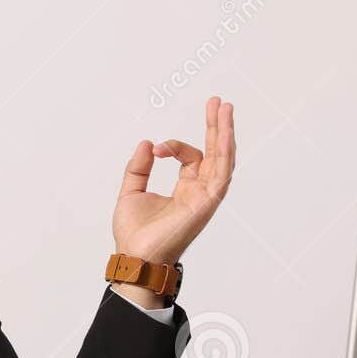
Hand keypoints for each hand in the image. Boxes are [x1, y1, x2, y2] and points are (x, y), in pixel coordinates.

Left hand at [112, 96, 235, 264]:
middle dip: (216, 127)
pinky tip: (225, 132)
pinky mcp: (207, 202)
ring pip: (223, 159)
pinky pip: (221, 173)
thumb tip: (146, 143)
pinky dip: (224, 151)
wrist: (135, 255)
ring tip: (225, 107)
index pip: (191, 158)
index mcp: (186, 189)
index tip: (155, 149)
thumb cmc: (135, 234)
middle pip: (215, 153)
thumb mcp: (131, 191)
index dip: (174, 146)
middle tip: (218, 102)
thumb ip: (139, 168)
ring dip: (225, 133)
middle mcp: (200, 192)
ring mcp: (206, 197)